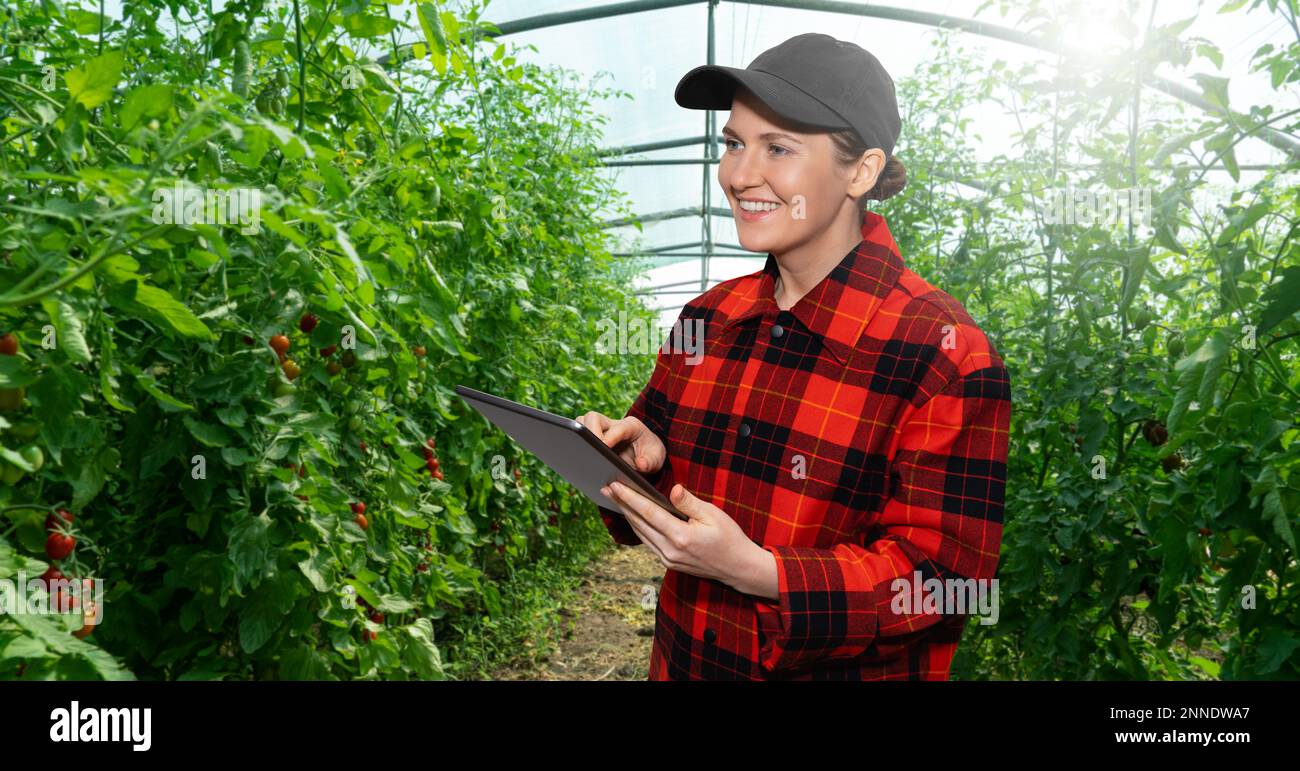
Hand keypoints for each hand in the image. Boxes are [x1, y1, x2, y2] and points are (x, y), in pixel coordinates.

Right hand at [575, 412, 665, 475]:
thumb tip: (641, 464)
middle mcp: (614, 424)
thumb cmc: (650, 455)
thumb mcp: (657, 459)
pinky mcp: (592, 437)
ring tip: (579, 452)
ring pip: (582, 422)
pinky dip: (574, 443)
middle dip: (589, 431)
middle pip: (593, 417)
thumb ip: (651, 461)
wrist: (645, 455)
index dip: (610, 436)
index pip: (619, 427)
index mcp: (631, 426)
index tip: (604, 446)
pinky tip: (575, 459)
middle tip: (588, 449)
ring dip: (579, 435)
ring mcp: (601, 430)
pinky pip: (578, 435)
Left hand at [599, 480, 776, 597]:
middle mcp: (670, 551)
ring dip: (627, 515)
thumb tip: (673, 490)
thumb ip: (689, 503)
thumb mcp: (713, 515)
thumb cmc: (729, 538)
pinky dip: (638, 527)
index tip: (615, 485)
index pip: (648, 512)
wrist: (738, 567)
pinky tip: (632, 516)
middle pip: (639, 523)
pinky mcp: (669, 563)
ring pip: (640, 534)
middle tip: (606, 488)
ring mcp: (668, 559)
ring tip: (614, 499)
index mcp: (681, 537)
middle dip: (622, 504)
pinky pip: (648, 542)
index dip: (630, 497)